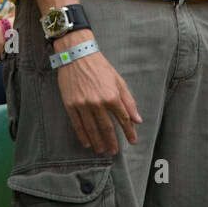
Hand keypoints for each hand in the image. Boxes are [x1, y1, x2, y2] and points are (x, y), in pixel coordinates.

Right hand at [54, 30, 141, 154]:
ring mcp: (83, 104)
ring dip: (98, 141)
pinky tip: (87, 143)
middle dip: (112, 141)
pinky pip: (77, 124)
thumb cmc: (99, 66)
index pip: (123, 119)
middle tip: (114, 151)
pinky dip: (83, 135)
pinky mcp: (70, 104)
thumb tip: (137, 119)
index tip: (132, 141)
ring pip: (92, 129)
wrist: (77, 55)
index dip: (129, 132)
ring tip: (102, 150)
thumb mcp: (118, 81)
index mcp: (112, 96)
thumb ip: (128, 101)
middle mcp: (97, 102)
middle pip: (107, 127)